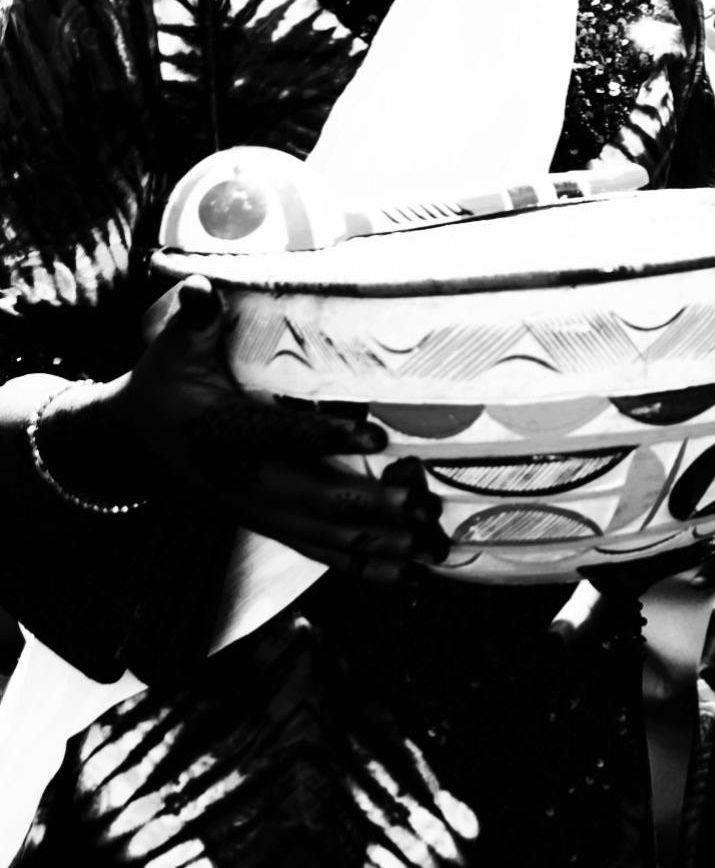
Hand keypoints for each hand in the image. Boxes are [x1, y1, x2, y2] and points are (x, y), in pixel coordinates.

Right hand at [112, 282, 446, 574]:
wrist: (132, 447)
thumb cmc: (163, 388)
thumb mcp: (171, 350)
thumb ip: (195, 322)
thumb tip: (201, 292)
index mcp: (224, 432)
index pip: (279, 436)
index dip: (325, 438)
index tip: (376, 436)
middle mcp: (244, 479)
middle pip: (314, 498)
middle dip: (371, 504)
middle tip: (423, 501)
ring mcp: (256, 509)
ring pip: (322, 534)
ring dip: (378, 544)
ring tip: (429, 547)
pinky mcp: (265, 523)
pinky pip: (315, 550)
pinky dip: (359, 565)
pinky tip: (403, 575)